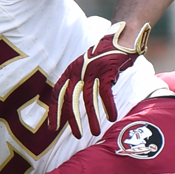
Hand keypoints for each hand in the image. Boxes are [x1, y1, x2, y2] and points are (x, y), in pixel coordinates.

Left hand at [45, 22, 149, 138]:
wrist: (121, 38)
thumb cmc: (104, 56)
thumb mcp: (86, 67)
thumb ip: (79, 82)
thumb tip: (72, 104)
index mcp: (71, 70)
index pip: (57, 93)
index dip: (54, 111)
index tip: (52, 128)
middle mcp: (79, 70)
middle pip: (71, 98)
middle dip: (72, 118)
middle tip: (76, 135)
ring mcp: (93, 70)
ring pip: (89, 98)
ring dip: (92, 117)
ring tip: (95, 132)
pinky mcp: (108, 71)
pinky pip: (106, 93)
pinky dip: (109, 106)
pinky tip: (112, 118)